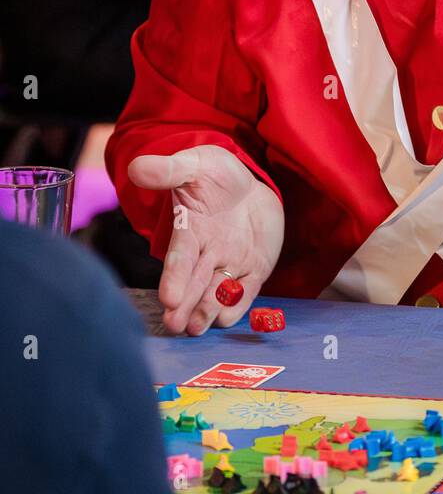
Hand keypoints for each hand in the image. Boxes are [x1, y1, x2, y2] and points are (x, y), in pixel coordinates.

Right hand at [128, 145, 283, 335]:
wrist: (250, 186)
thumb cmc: (216, 175)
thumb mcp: (196, 165)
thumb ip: (169, 170)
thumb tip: (137, 168)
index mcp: (190, 231)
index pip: (180, 259)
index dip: (173, 278)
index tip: (168, 298)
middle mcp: (207, 254)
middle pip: (193, 284)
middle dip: (184, 305)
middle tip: (175, 325)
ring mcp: (230, 264)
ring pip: (216, 293)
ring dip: (206, 311)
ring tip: (197, 328)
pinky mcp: (254, 270)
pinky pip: (246, 292)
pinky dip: (237, 305)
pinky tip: (228, 318)